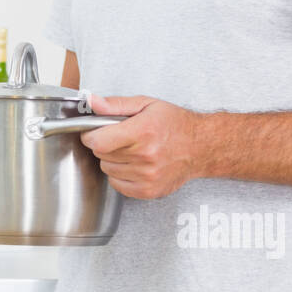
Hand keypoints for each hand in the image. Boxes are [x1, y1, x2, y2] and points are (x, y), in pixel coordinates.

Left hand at [80, 93, 203, 199]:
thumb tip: (91, 101)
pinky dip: (120, 175)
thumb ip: (115, 104)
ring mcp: (148, 176)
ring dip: (113, 160)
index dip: (90, 136)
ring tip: (130, 151)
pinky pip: (117, 185)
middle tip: (121, 139)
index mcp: (143, 132)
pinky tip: (133, 165)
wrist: (201, 147)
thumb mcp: (146, 104)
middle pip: (102, 155)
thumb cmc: (175, 123)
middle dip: (105, 145)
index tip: (94, 133)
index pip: (98, 142)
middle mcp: (146, 156)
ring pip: (108, 170)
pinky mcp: (149, 190)